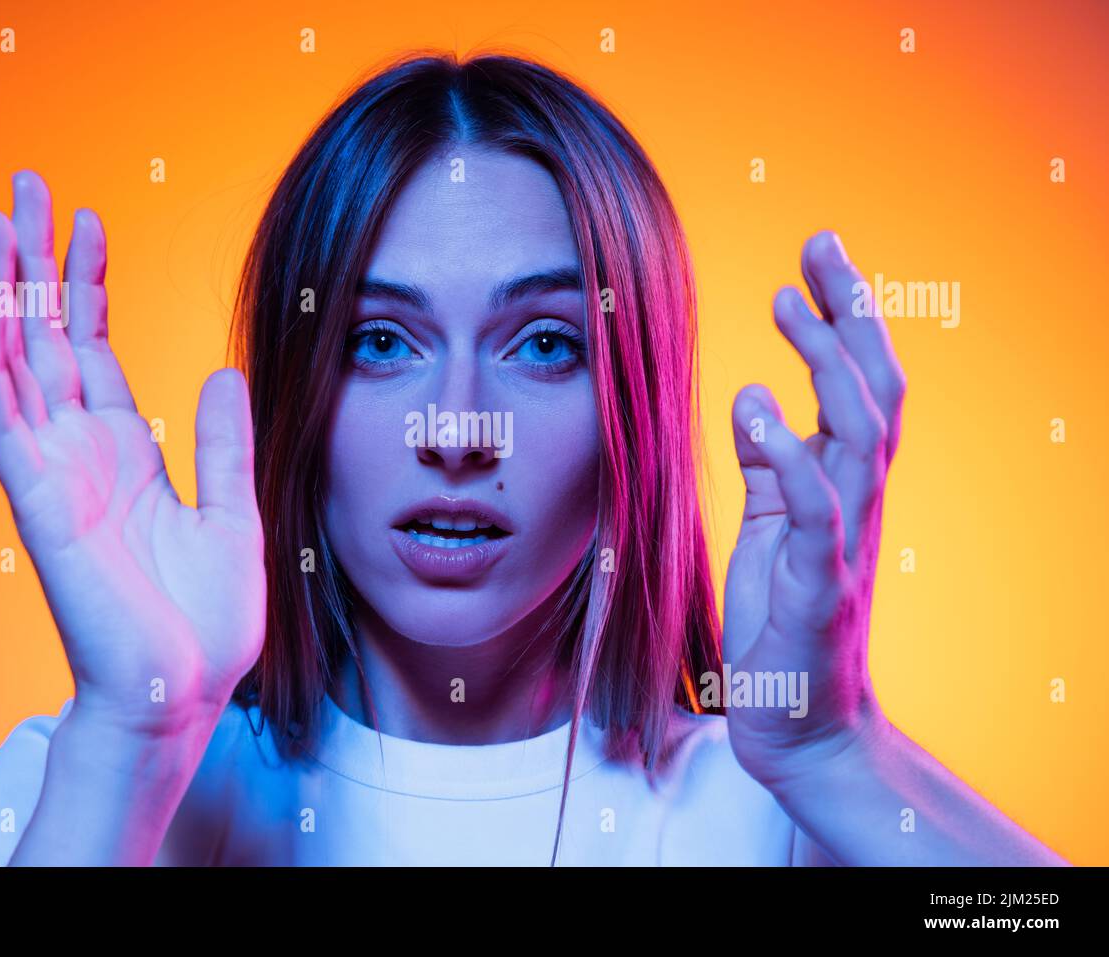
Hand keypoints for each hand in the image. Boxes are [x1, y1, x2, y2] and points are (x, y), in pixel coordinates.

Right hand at [0, 170, 265, 734]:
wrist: (184, 691)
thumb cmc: (206, 620)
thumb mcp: (232, 513)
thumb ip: (222, 443)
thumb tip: (223, 372)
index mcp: (125, 452)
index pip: (92, 349)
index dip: (87, 285)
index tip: (92, 222)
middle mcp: (80, 453)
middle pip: (45, 336)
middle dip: (35, 262)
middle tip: (26, 187)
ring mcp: (54, 474)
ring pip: (14, 362)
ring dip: (3, 292)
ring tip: (0, 219)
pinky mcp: (39, 502)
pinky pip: (3, 419)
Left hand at [721, 230, 906, 790]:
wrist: (800, 724)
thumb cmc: (783, 622)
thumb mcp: (769, 529)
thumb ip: (770, 468)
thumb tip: (753, 400)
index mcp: (841, 481)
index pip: (857, 381)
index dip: (843, 315)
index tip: (817, 253)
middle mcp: (856, 500)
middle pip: (873, 388)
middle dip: (850, 312)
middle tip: (818, 244)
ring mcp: (845, 541)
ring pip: (858, 434)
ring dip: (824, 363)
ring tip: (784, 302)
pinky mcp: (819, 586)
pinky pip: (817, 510)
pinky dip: (791, 455)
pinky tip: (757, 408)